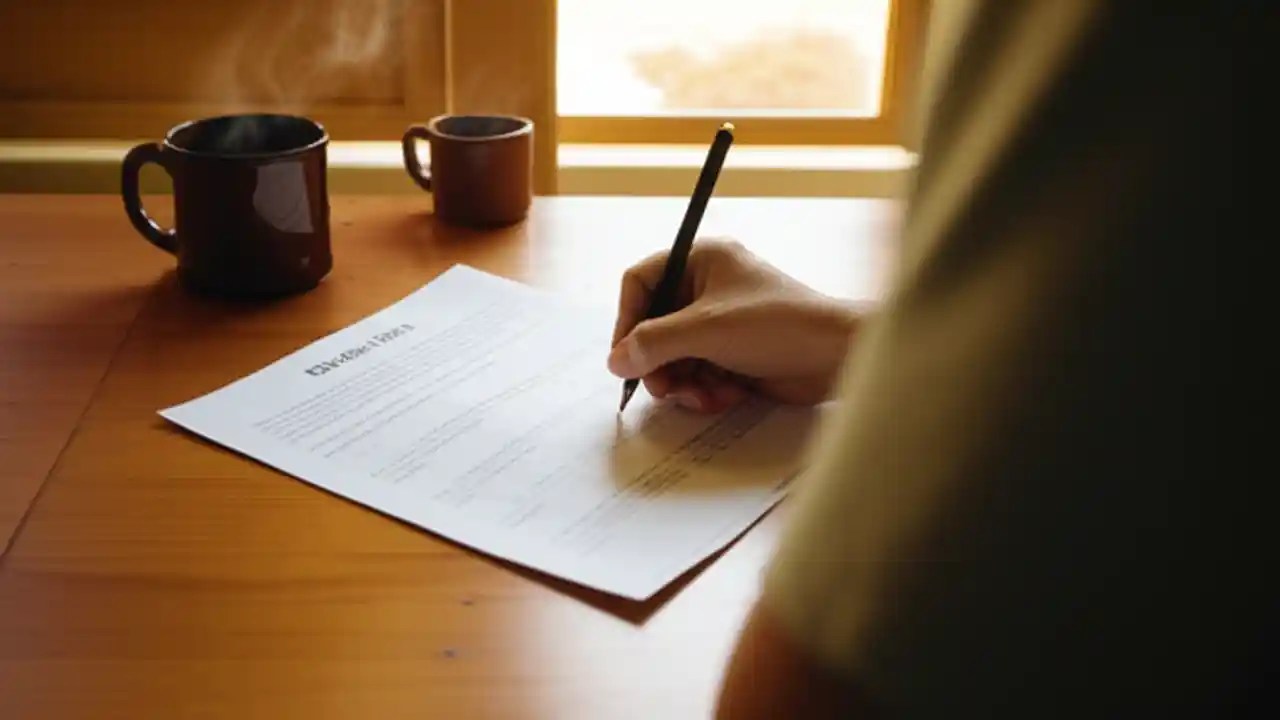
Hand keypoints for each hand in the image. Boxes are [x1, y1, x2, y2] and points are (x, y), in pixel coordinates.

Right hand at [608, 239, 862, 412]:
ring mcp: (722, 322)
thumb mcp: (706, 331)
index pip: (642, 283)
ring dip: (683, 382)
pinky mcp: (735, 353)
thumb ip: (653, 343)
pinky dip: (705, 389)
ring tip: (702, 396)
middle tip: (664, 388)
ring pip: (675, 356)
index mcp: (701, 260)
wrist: (836, 356)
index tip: (625, 357)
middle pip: (655, 326)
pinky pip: (699, 373)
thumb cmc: (777, 326)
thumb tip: (615, 360)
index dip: (627, 320)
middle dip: (659, 362)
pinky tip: (725, 397)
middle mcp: (708, 287)